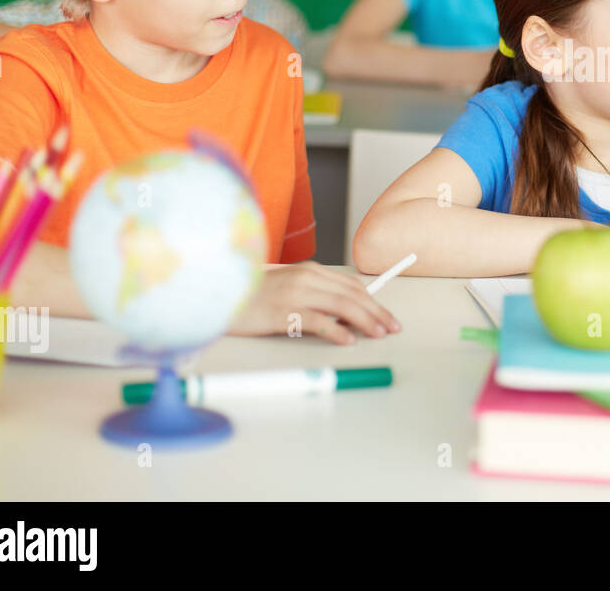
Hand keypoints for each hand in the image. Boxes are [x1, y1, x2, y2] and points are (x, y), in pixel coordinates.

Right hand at [229, 262, 400, 344]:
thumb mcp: (288, 288)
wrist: (217, 295)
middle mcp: (306, 277)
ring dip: (365, 321)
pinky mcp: (282, 311)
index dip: (373, 301)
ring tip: (379, 334)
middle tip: (392, 327)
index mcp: (310, 270)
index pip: (351, 285)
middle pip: (352, 295)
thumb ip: (314, 295)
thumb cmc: (252, 296)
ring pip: (341, 305)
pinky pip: (317, 321)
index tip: (386, 316)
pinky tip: (348, 340)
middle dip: (376, 312)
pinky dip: (336, 330)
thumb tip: (343, 313)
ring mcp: (295, 293)